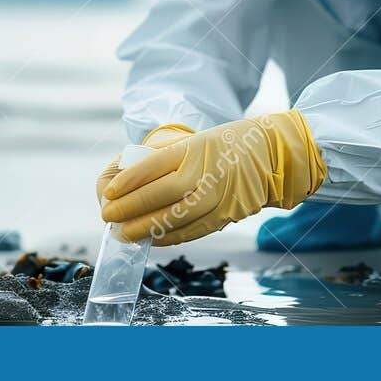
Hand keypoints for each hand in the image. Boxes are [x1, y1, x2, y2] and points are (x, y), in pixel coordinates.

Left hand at [99, 111, 325, 245]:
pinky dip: (168, 237)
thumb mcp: (196, 140)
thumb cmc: (228, 144)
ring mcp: (217, 196)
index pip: (153, 166)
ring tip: (124, 233)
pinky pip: (192, 230)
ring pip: (175, 217)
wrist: (272, 154)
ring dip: (145, 228)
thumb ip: (167, 160)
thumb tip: (130, 182)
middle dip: (130, 209)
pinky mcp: (225, 215)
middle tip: (108, 216)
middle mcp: (205, 172)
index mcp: (194, 149)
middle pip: (160, 195)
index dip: (128, 182)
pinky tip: (151, 239)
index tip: (109, 192)